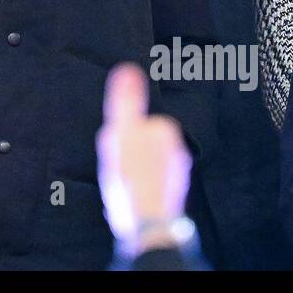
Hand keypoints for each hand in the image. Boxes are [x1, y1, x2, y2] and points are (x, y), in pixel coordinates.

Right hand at [96, 63, 191, 255]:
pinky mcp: (171, 197)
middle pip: (140, 144)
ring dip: (132, 173)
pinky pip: (148, 186)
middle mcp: (177, 151)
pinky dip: (137, 190)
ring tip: (121, 186)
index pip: (135, 123)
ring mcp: (176, 176)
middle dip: (126, 154)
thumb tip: (128, 67)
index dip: (119, 135)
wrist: (148, 225)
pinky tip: (128, 200)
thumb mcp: (121, 133)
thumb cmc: (132, 178)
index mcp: (165, 130)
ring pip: (144, 166)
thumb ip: (125, 101)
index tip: (115, 148)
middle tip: (116, 168)